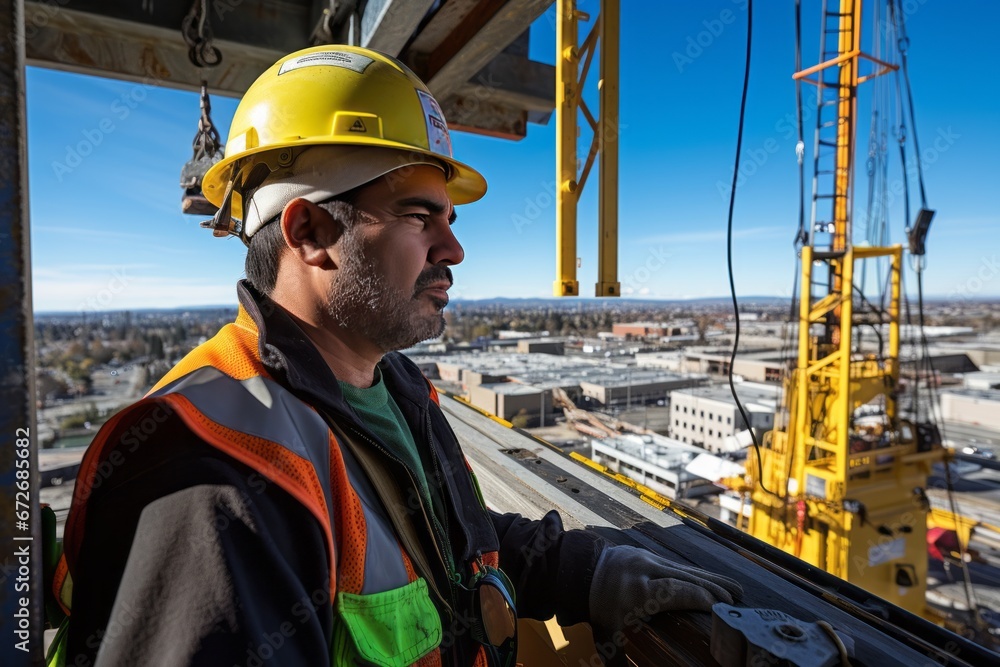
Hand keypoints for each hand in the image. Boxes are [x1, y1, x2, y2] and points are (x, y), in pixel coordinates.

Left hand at [588, 545, 741, 665]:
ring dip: (712, 579)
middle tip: (735, 601)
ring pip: (686, 569)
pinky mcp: (648, 554)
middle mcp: (645, 570)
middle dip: (713, 588)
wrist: (580, 571)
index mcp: (637, 591)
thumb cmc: (596, 606)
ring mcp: (647, 558)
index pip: (674, 591)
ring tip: (736, 590)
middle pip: (686, 577)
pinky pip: (678, 565)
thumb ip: (617, 659)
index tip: (717, 607)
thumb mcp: (606, 633)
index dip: (697, 597)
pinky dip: (698, 574)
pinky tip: (714, 581)